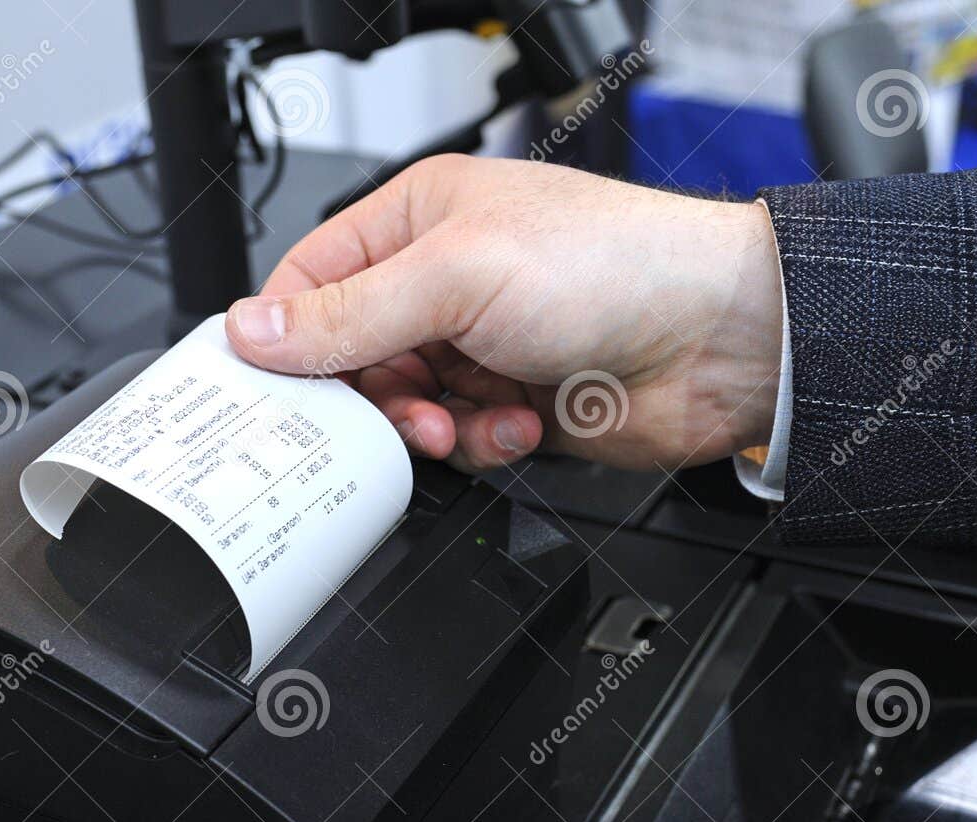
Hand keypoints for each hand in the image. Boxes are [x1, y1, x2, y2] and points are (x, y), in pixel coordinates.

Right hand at [225, 154, 783, 473]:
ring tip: (465, 422)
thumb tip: (254, 329)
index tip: (270, 387)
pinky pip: (456, 443)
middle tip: (392, 413)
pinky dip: (480, 445)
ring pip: (401, 410)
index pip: (312, 280)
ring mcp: (479, 346)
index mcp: (419, 221)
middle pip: (350, 359)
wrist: (722, 338)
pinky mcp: (512, 404)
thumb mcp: (458, 277)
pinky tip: (520, 425)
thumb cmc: (618, 265)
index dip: (284, 336)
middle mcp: (444, 282)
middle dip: (367, 397)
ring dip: (428, 427)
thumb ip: (349, 314)